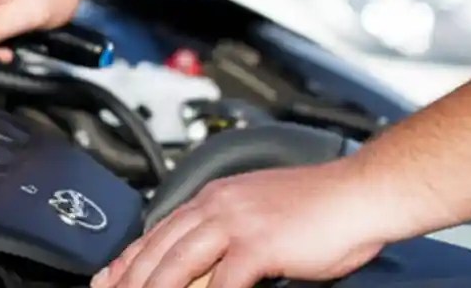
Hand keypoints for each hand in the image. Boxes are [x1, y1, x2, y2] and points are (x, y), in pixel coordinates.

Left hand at [92, 160, 383, 287]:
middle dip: (132, 280)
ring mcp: (236, 222)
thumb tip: (204, 266)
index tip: (107, 280)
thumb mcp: (261, 216)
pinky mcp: (258, 243)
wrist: (362, 192)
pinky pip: (221, 283)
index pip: (157, 231)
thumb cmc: (324, 208)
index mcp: (216, 196)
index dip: (128, 261)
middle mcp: (218, 204)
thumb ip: (228, 235)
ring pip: (176, 264)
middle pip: (158, 249)